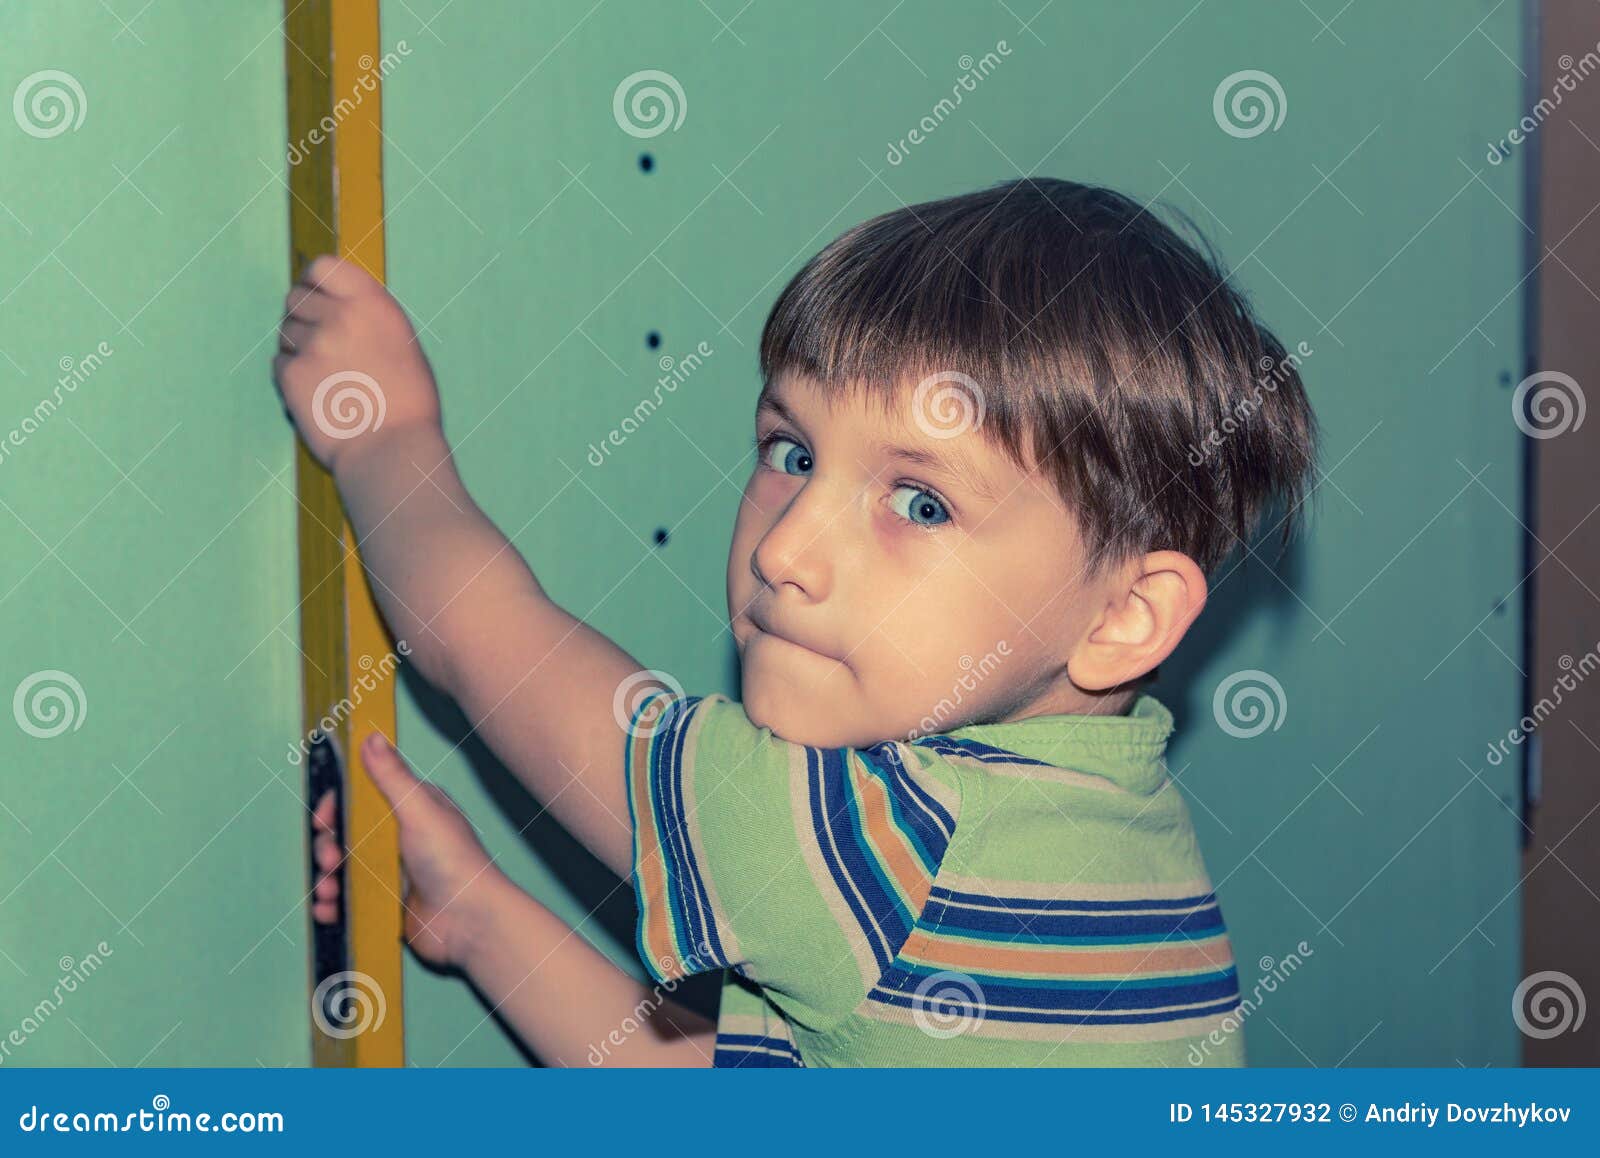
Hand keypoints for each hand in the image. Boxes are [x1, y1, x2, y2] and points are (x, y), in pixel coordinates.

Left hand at [273, 255, 443, 473]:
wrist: (392, 448)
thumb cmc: (406, 403)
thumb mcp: (401, 344)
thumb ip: (367, 317)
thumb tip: (334, 303)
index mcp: (373, 304)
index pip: (322, 266)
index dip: (312, 280)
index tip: (313, 293)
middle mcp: (342, 316)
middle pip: (295, 298)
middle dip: (302, 317)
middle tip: (320, 345)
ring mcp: (314, 344)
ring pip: (285, 332)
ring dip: (297, 349)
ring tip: (326, 378)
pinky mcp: (292, 374)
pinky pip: (279, 363)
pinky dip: (292, 378)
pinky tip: (318, 395)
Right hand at [311, 731, 507, 971]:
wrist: (470, 922)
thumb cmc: (454, 861)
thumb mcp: (420, 811)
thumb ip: (392, 776)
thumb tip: (372, 736)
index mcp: (411, 809)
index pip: (362, 798)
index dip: (337, 807)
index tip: (324, 819)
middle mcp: (400, 837)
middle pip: (346, 835)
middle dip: (328, 847)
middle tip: (328, 861)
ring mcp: (393, 871)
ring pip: (344, 868)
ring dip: (327, 879)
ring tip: (328, 893)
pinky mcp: (387, 902)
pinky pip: (350, 900)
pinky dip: (334, 906)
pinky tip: (329, 911)